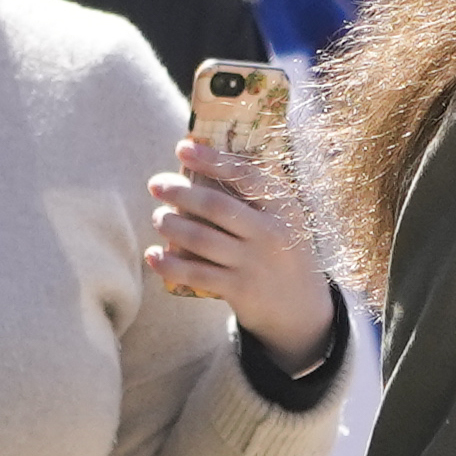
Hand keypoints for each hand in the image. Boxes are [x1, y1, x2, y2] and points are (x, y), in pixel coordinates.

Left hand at [147, 138, 342, 367]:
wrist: (302, 308)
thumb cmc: (283, 250)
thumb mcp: (285, 218)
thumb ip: (257, 193)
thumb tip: (208, 159)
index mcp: (282, 206)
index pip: (244, 175)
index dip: (211, 159)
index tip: (182, 147)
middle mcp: (270, 233)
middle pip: (215, 206)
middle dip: (179, 192)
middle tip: (156, 184)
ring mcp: (254, 263)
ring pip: (201, 239)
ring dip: (171, 225)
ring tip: (158, 217)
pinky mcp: (239, 289)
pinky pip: (196, 273)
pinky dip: (169, 264)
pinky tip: (153, 255)